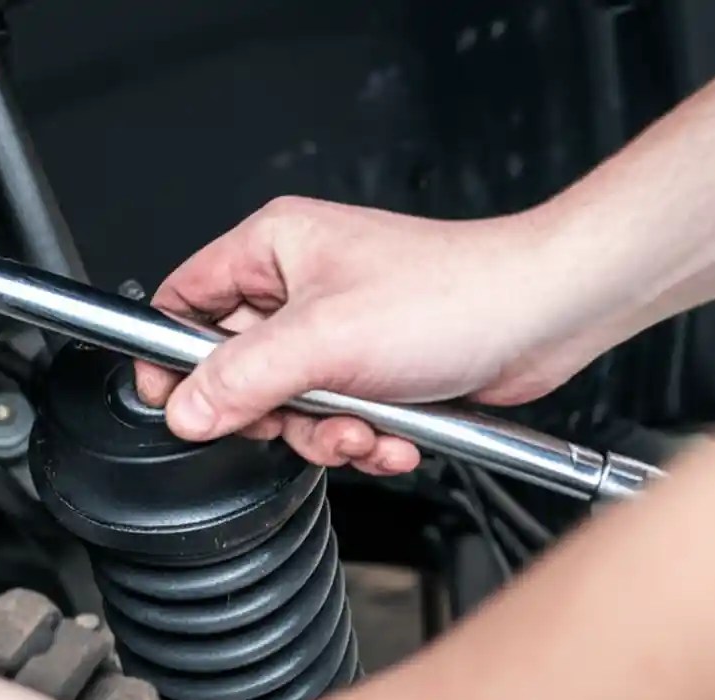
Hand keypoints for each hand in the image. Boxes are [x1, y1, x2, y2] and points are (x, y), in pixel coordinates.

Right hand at [135, 196, 619, 473]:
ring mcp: (335, 328)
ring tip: (362, 430)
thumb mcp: (323, 340)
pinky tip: (393, 435)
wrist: (542, 316)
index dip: (171, 357)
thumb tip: (184, 409)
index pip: (184, 301)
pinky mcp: (371, 366)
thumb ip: (240, 378)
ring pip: (288, 403)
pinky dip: (361, 436)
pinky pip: (335, 415)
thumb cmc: (452, 294)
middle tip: (296, 417)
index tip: (176, 403)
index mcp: (272, 249)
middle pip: (234, 367)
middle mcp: (298, 285)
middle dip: (271, 412)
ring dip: (324, 432)